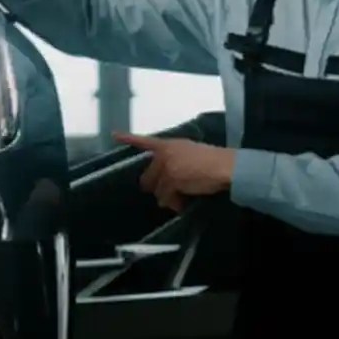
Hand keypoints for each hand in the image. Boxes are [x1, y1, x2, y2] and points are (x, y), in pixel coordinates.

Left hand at [113, 132, 235, 212]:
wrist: (224, 166)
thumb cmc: (212, 160)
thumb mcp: (189, 152)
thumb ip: (173, 160)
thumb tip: (164, 183)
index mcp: (168, 145)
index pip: (145, 141)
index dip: (128, 138)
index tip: (114, 135)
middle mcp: (164, 155)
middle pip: (148, 178)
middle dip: (158, 188)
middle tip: (172, 192)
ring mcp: (167, 168)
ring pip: (158, 191)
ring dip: (169, 197)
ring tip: (184, 196)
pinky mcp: (171, 181)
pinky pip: (167, 199)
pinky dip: (176, 204)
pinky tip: (185, 203)